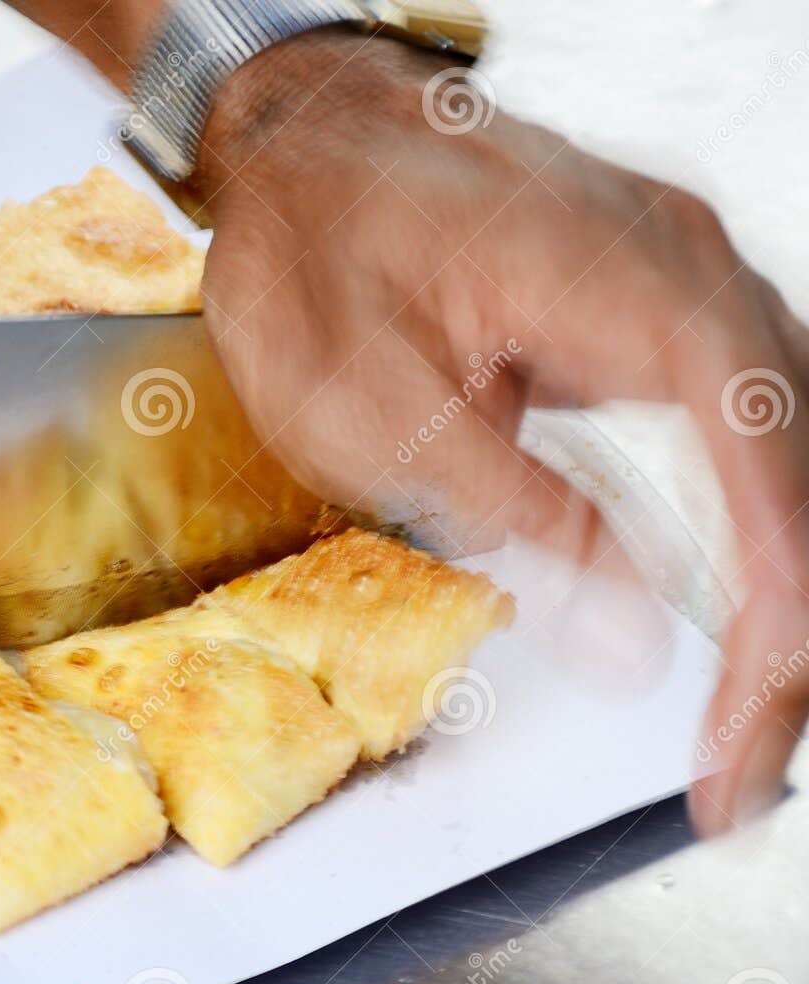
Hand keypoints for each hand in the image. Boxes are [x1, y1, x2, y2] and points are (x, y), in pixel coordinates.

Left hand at [192, 32, 807, 835]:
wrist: (299, 144)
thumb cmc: (311, 253)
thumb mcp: (373, 406)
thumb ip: (512, 512)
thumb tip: (627, 637)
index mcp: (625, 282)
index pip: (758, 459)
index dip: (776, 610)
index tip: (750, 721)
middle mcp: (687, 267)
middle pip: (798, 468)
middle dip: (786, 634)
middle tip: (738, 765)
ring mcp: (685, 276)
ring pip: (792, 450)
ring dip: (782, 591)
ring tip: (745, 715)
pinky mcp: (661, 303)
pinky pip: (751, 423)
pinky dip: (760, 528)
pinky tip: (744, 607)